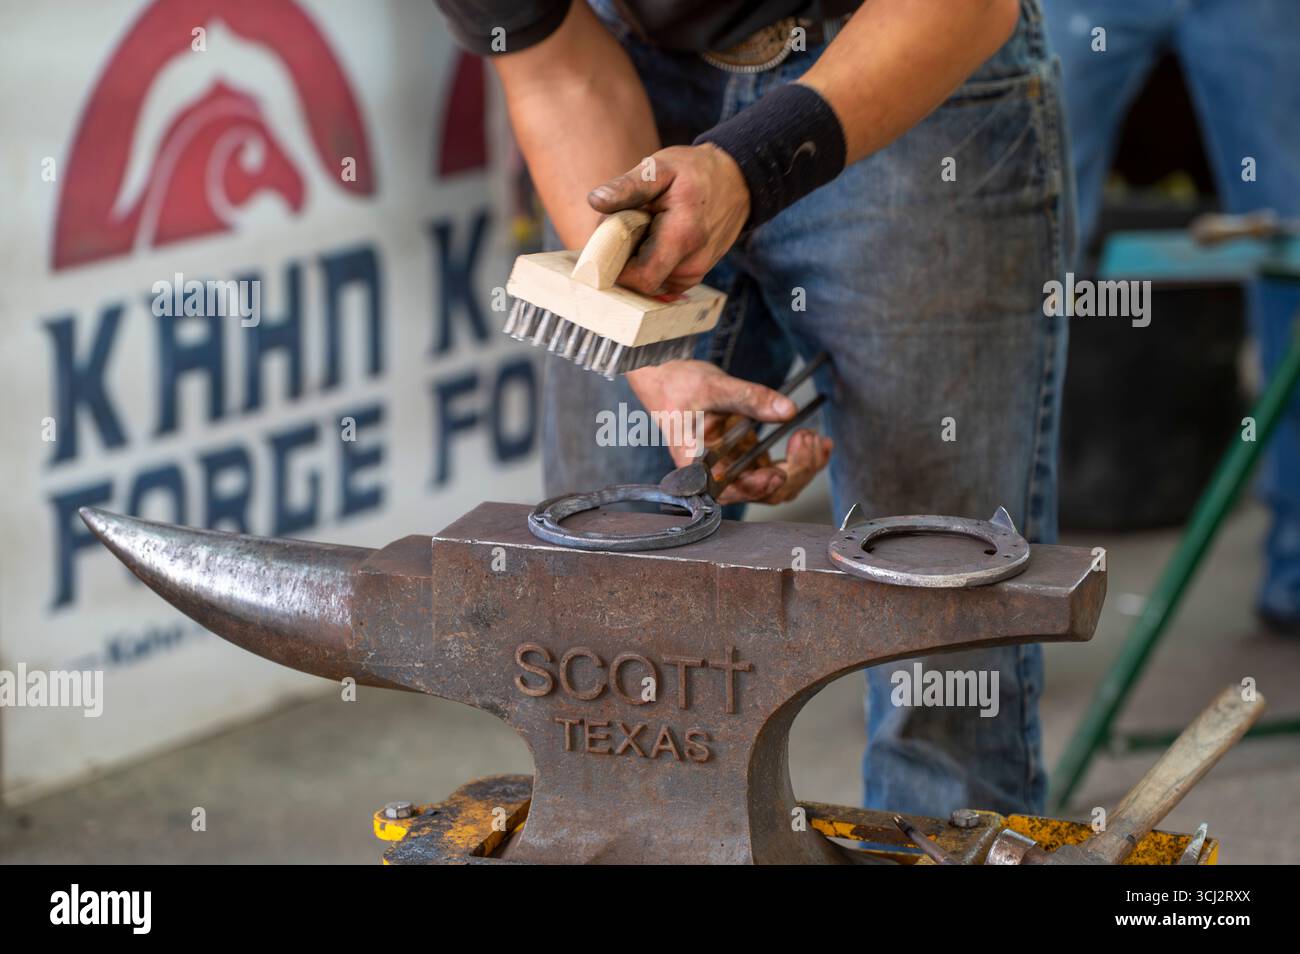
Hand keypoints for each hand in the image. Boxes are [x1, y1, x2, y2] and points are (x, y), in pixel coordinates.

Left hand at [588, 144, 748, 294]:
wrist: (737, 181)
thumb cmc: (695, 171)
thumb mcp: (660, 168)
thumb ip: (628, 187)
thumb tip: (595, 201)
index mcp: (682, 239)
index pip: (638, 279)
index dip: (616, 266)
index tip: (610, 239)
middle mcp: (691, 267)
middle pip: (638, 281)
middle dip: (623, 258)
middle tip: (629, 223)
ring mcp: (694, 275)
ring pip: (647, 282)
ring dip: (636, 259)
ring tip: (646, 226)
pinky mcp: (692, 278)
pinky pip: (658, 279)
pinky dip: (649, 262)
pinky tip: (656, 237)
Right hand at [628, 360, 832, 504]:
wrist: (669, 379)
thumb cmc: (677, 386)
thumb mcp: (713, 387)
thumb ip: (750, 398)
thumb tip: (787, 410)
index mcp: (697, 466)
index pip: (730, 490)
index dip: (756, 487)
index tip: (778, 472)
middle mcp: (718, 474)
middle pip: (764, 493)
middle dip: (793, 470)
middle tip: (804, 437)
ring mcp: (737, 468)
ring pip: (778, 486)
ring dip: (803, 467)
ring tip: (813, 438)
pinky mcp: (748, 458)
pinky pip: (780, 470)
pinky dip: (802, 459)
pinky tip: (817, 443)